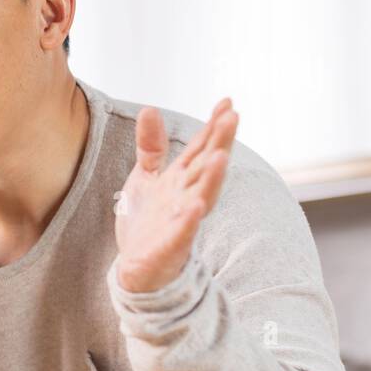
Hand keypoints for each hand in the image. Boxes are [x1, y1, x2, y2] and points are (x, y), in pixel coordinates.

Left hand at [114, 99, 238, 292]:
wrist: (137, 269)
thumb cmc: (147, 222)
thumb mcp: (147, 178)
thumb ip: (152, 146)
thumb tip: (150, 108)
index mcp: (181, 180)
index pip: (201, 148)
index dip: (213, 126)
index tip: (227, 101)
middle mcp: (187, 197)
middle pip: (206, 167)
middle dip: (220, 143)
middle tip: (233, 116)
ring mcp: (181, 222)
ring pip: (202, 198)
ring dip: (212, 179)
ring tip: (220, 157)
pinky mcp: (169, 247)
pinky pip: (182, 233)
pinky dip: (189, 221)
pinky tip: (194, 206)